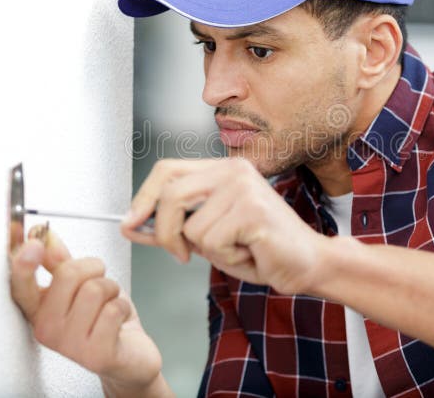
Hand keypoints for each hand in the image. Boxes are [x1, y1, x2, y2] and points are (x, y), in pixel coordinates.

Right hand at [9, 229, 162, 391]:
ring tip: (110, 305)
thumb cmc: (105, 321)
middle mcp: (47, 329)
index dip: (23, 262)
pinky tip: (118, 321)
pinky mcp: (95, 354)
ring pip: (95, 289)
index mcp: (39, 310)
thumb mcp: (81, 286)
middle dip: (94, 269)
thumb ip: (60, 262)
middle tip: (99, 283)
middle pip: (68, 274)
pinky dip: (123, 307)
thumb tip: (46, 238)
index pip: (20, 285)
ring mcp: (69, 345)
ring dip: (112, 289)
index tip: (34, 242)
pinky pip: (114, 308)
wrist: (129, 355)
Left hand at [121, 158, 325, 294]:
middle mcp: (233, 170)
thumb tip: (129, 226)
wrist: (305, 264)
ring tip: (237, 248)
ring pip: (191, 227)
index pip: (166, 170)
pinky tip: (249, 252)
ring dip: (208, 251)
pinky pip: (212, 242)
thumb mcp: (207, 238)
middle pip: (170, 195)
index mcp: (222, 169)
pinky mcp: (253, 210)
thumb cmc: (258, 249)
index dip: (142, 198)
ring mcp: (244, 187)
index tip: (129, 224)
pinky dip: (227, 258)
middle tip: (180, 255)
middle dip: (164, 233)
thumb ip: (170, 228)